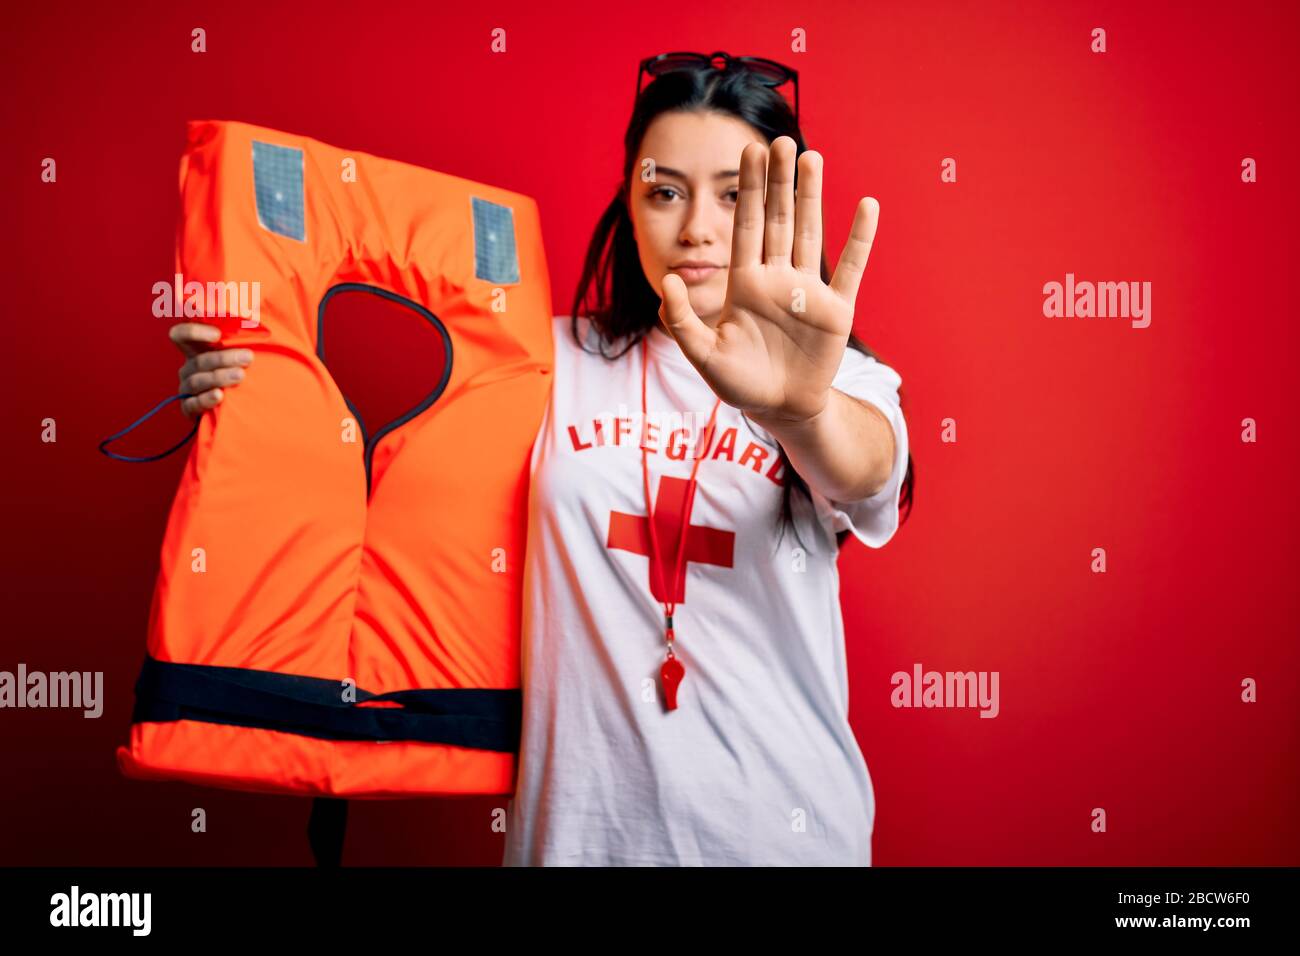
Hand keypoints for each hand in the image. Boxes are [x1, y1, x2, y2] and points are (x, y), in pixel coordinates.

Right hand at [170, 322, 253, 418]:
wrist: (237, 408)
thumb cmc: (241, 374)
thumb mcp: (239, 356)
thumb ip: (242, 341)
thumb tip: (260, 319)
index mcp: (196, 351)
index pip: (181, 335)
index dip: (194, 332)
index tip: (217, 334)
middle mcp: (188, 368)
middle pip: (198, 361)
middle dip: (224, 358)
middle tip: (248, 358)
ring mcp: (186, 388)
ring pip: (197, 381)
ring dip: (219, 377)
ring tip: (240, 376)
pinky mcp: (189, 408)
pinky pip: (193, 403)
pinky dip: (206, 399)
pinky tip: (219, 396)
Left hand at [657, 135, 879, 425]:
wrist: (780, 409)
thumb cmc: (739, 384)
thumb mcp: (704, 355)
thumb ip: (683, 321)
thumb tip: (670, 281)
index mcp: (745, 283)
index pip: (746, 226)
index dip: (748, 189)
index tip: (749, 150)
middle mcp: (777, 278)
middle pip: (778, 220)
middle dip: (779, 181)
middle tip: (781, 140)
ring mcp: (808, 291)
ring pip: (810, 233)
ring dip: (813, 197)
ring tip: (812, 157)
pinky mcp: (836, 310)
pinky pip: (851, 268)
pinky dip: (860, 239)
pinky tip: (866, 206)